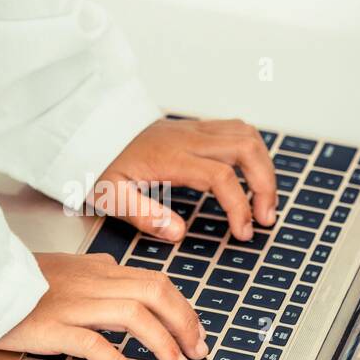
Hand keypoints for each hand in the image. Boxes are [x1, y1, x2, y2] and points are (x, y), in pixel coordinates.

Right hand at [0, 252, 208, 359]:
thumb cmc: (17, 282)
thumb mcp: (62, 267)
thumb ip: (93, 270)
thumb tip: (119, 271)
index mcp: (98, 269)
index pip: (155, 282)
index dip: (183, 308)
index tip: (195, 333)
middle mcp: (91, 282)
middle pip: (156, 293)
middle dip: (185, 324)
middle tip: (196, 353)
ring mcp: (73, 304)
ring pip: (135, 316)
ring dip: (164, 344)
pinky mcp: (53, 328)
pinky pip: (96, 344)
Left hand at [94, 118, 277, 241]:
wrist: (94, 131)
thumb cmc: (102, 165)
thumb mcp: (111, 197)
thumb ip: (143, 215)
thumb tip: (178, 232)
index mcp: (170, 157)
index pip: (220, 177)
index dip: (239, 206)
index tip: (243, 232)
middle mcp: (189, 137)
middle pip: (246, 148)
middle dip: (265, 184)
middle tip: (266, 218)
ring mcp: (195, 128)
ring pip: (248, 135)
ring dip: (264, 167)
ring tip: (264, 200)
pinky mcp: (197, 127)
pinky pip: (238, 130)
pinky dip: (254, 153)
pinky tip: (252, 176)